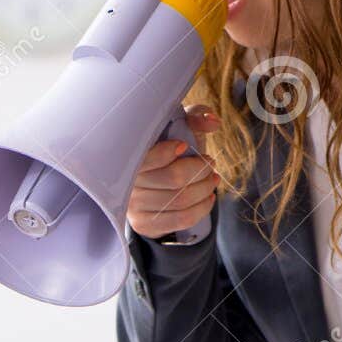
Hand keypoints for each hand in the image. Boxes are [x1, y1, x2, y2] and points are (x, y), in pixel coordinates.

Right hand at [125, 105, 220, 240]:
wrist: (151, 182)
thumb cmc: (166, 147)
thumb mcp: (177, 126)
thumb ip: (194, 117)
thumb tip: (212, 122)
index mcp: (130, 158)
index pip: (149, 159)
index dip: (170, 152)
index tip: (185, 146)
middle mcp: (128, 184)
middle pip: (174, 179)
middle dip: (201, 170)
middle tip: (210, 164)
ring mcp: (134, 207)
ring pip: (181, 200)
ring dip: (206, 188)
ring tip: (213, 179)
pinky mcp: (144, 224)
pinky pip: (182, 219)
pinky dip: (203, 208)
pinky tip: (209, 197)